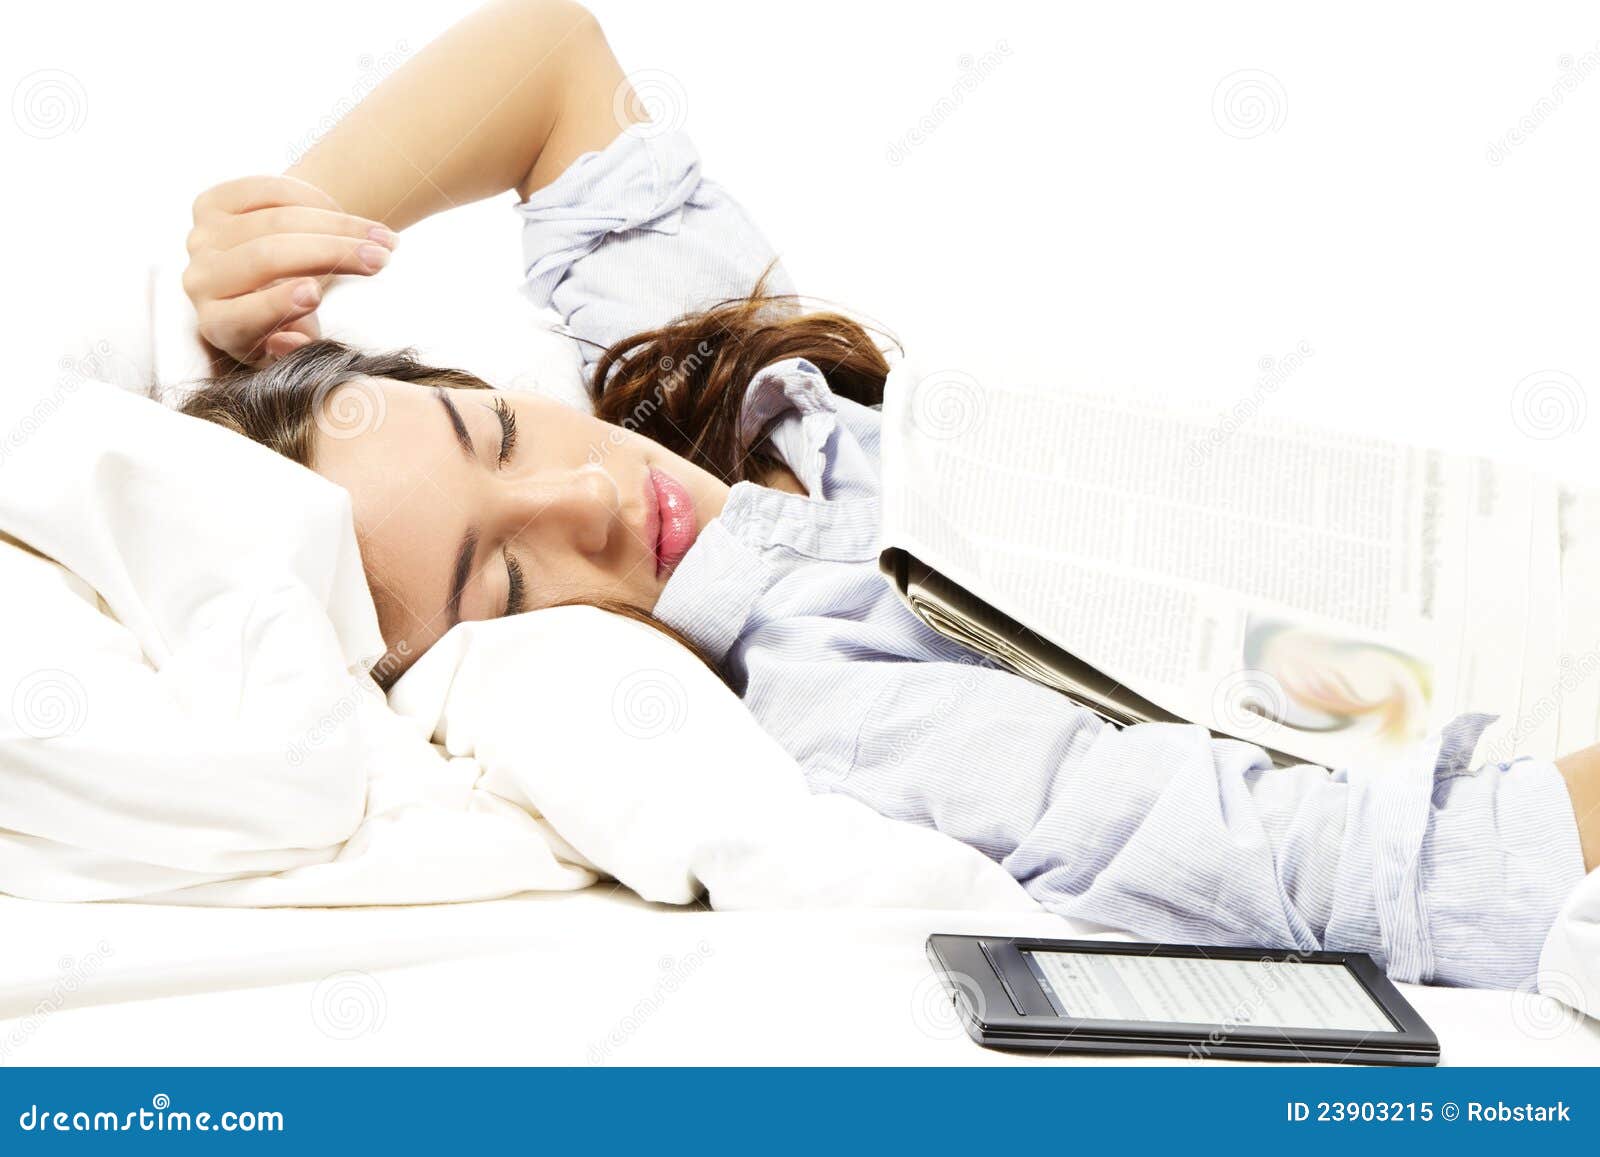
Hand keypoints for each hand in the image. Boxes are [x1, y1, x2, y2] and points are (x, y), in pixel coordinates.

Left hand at [183, 175, 396, 367]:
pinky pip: (267, 190)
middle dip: (331, 253)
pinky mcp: (211, 204)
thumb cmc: (284, 324)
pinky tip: (343, 215)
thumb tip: (288, 341)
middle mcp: (201, 281)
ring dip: (339, 223)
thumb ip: (293, 352)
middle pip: (267, 257)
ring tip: (384, 238)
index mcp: (221, 326)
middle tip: (381, 259)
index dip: (279, 303)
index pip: (244, 316)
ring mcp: (202, 238)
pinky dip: (314, 198)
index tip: (316, 293)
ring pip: (274, 220)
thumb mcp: (293, 350)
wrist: (260, 283)